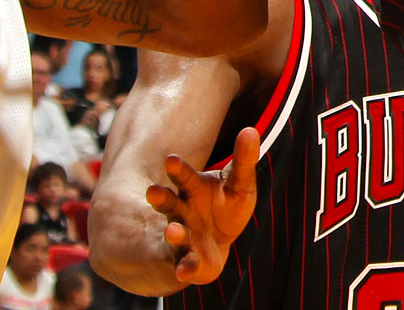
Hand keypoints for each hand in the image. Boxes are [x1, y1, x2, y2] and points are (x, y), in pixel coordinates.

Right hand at [144, 127, 258, 285]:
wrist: (217, 243)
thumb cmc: (227, 206)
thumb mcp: (240, 183)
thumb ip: (244, 160)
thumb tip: (250, 129)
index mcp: (192, 189)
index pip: (184, 177)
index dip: (178, 169)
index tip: (169, 160)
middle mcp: (181, 212)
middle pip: (169, 203)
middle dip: (161, 197)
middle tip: (152, 192)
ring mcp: (183, 236)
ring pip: (175, 233)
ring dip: (173, 233)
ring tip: (172, 230)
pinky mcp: (188, 259)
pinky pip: (184, 264)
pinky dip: (184, 268)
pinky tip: (183, 272)